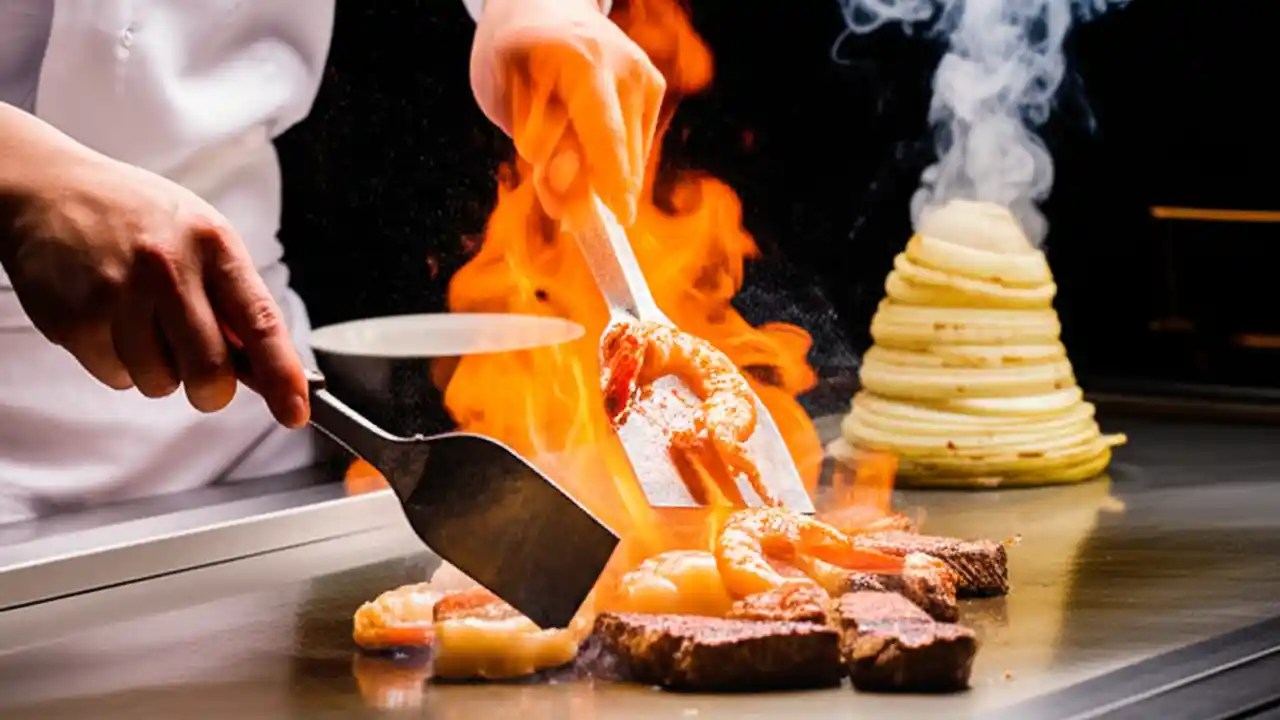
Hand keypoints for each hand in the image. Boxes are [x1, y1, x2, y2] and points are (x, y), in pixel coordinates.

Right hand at [0, 148, 309, 427]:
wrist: (51, 191)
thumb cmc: (139, 220)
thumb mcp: (202, 238)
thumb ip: (235, 299)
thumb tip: (268, 371)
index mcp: (212, 244)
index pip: (259, 321)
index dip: (283, 374)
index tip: (296, 412)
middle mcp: (167, 267)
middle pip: (209, 370)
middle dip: (212, 390)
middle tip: (205, 381)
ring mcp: (117, 294)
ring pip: (160, 383)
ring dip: (159, 372)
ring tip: (143, 325)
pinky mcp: (75, 320)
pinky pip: (116, 378)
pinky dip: (120, 365)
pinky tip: (111, 323)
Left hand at [470, 0, 665, 223]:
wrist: (543, 8)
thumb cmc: (514, 58)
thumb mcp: (504, 100)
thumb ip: (538, 149)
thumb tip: (572, 204)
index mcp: (578, 60)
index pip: (603, 132)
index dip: (612, 181)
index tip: (621, 220)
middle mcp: (621, 64)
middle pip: (619, 151)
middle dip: (595, 191)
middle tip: (569, 218)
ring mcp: (643, 74)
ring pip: (630, 156)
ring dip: (599, 178)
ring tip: (564, 161)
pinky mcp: (655, 87)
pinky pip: (635, 147)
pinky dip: (611, 161)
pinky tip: (585, 142)